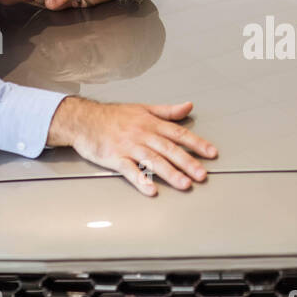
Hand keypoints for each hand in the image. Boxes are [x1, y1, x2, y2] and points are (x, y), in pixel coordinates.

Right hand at [50, 97, 218, 195]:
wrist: (84, 120)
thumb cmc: (114, 116)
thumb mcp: (143, 108)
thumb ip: (167, 111)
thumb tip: (188, 106)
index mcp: (152, 123)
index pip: (179, 133)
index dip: (197, 143)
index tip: (212, 153)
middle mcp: (143, 135)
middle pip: (169, 149)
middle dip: (187, 162)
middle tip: (202, 175)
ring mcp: (129, 147)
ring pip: (153, 161)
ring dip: (170, 173)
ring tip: (185, 185)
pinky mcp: (115, 158)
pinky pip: (130, 170)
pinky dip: (141, 180)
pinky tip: (152, 190)